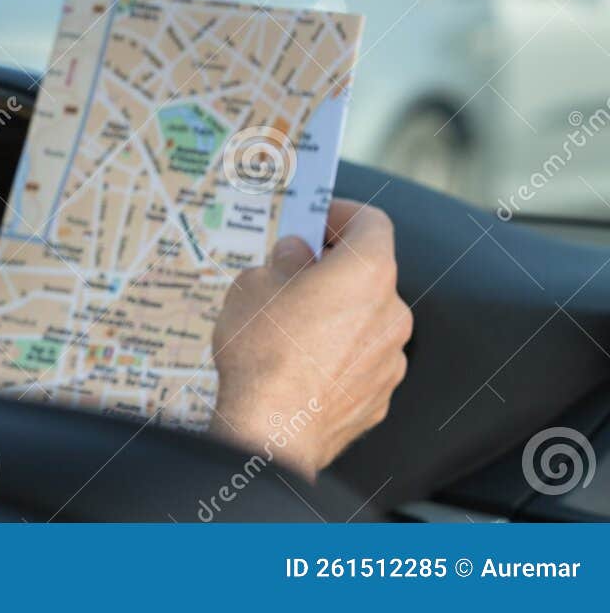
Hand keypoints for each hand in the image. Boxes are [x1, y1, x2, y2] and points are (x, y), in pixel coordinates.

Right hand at [209, 198, 411, 478]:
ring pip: (365, 320)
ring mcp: (390, 358)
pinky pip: (360, 360)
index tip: (316, 220)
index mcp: (367, 273)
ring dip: (336, 315)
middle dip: (332, 270)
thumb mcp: (253, 284)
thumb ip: (283, 262)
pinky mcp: (380, 396)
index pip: (372, 223)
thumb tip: (295, 256)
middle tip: (291, 273)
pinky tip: (300, 364)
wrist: (272, 430)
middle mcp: (391, 312)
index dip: (341, 215)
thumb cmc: (262, 352)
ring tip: (288, 326)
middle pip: (369, 274)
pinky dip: (337, 355)